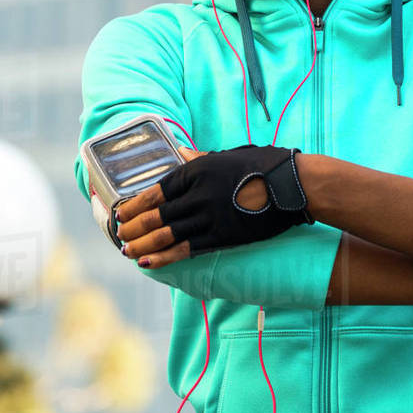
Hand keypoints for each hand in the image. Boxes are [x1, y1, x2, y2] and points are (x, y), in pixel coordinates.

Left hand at [116, 144, 312, 266]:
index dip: (136, 203)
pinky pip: (187, 248)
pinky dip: (165, 256)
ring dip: (143, 243)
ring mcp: (210, 216)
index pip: (158, 189)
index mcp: (197, 169)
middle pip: (158, 214)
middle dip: (134, 226)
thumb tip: (178, 151)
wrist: (293, 185)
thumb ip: (199, 157)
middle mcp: (199, 193)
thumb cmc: (264, 165)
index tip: (120, 212)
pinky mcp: (223, 236)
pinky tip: (148, 261)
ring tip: (127, 251)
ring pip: (168, 233)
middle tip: (118, 235)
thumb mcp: (226, 154)